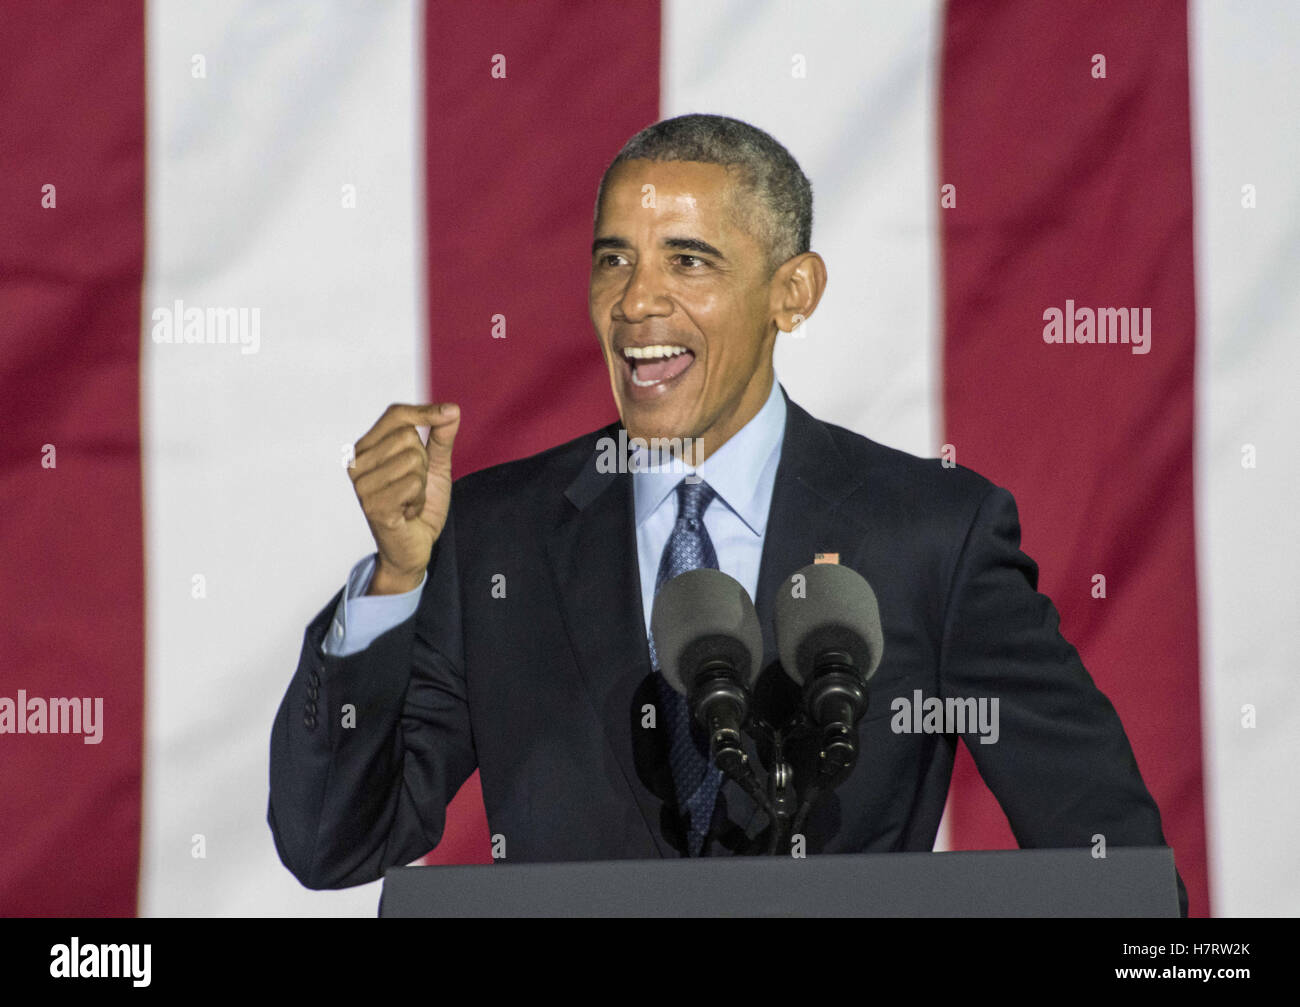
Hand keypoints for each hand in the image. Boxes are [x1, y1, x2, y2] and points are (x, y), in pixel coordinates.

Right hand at [348, 402, 459, 594]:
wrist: (413, 549)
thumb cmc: (418, 506)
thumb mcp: (434, 466)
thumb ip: (441, 437)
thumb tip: (452, 409)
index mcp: (366, 449)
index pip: (395, 415)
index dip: (425, 412)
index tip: (451, 412)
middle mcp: (356, 463)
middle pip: (408, 437)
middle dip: (424, 462)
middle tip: (414, 486)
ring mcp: (362, 485)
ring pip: (413, 460)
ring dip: (422, 484)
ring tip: (410, 500)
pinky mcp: (373, 505)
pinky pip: (413, 483)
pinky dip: (419, 499)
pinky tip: (408, 512)